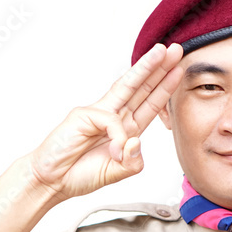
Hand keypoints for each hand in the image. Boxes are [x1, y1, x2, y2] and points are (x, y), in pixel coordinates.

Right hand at [29, 42, 183, 200]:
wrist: (51, 181)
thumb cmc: (80, 175)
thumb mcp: (117, 173)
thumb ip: (133, 163)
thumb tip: (136, 141)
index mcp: (126, 130)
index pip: (149, 104)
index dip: (165, 88)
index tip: (179, 71)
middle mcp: (114, 117)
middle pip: (141, 88)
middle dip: (160, 69)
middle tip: (176, 49)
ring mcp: (99, 114)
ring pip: (127, 87)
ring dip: (145, 68)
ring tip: (160, 52)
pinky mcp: (84, 115)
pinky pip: (111, 121)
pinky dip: (118, 137)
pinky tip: (116, 151)